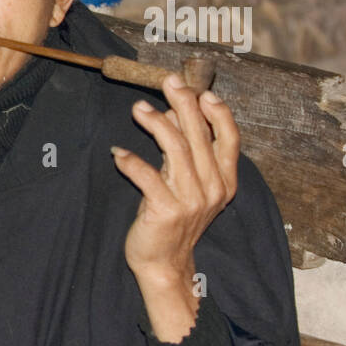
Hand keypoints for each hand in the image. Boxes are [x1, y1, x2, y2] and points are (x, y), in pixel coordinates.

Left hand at [111, 74, 238, 341]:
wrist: (164, 264)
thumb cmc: (172, 220)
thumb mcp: (186, 185)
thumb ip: (185, 154)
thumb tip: (172, 113)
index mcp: (224, 181)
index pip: (228, 139)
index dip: (217, 113)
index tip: (202, 91)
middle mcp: (213, 189)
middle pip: (200, 136)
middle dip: (183, 104)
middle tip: (168, 82)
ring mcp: (192, 200)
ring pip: (176, 150)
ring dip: (155, 124)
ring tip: (137, 109)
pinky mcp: (166, 211)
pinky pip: (148, 176)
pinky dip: (131, 161)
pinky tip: (117, 153)